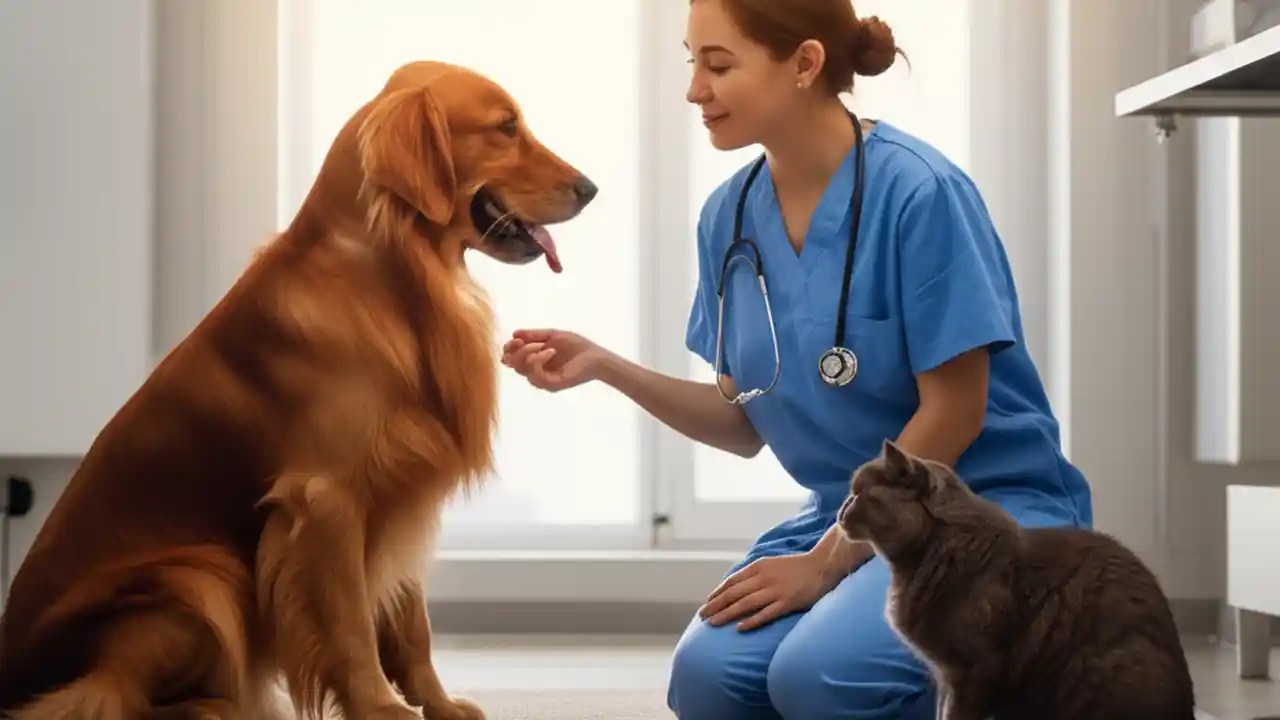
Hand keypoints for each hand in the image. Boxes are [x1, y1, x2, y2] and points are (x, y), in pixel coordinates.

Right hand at [501, 329, 608, 391]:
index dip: (509, 349)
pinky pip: (535, 375)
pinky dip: (538, 360)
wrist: (596, 357)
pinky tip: (551, 351)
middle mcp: (537, 372)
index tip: (515, 339)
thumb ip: (533, 335)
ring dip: (528, 353)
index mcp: (536, 361)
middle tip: (527, 341)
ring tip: (542, 345)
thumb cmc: (577, 346)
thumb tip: (514, 333)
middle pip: (514, 364)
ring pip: (522, 369)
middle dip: (517, 350)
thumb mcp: (552, 335)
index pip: (513, 359)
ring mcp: (543, 380)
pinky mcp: (551, 385)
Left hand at [698, 551, 839, 631]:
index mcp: (758, 567)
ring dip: (727, 614)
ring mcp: (776, 591)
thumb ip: (754, 574)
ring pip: (745, 604)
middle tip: (702, 616)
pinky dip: (752, 620)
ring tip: (713, 623)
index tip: (707, 603)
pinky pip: (766, 613)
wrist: (822, 566)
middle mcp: (764, 578)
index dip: (717, 593)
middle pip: (734, 593)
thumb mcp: (770, 564)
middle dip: (715, 605)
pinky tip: (740, 628)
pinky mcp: (787, 603)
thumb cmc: (795, 567)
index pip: (732, 581)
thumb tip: (734, 587)